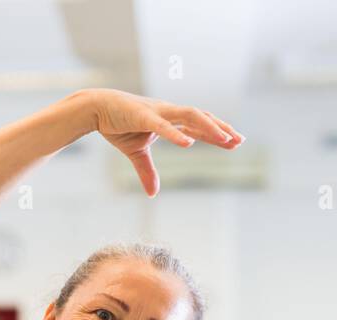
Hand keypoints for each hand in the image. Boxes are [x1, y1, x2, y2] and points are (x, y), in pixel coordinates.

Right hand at [81, 89, 242, 196]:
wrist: (97, 108)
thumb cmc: (118, 125)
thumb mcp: (136, 153)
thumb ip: (147, 172)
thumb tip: (153, 194)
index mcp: (169, 119)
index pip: (199, 125)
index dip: (217, 133)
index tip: (235, 142)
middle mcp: (169, 112)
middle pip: (202, 118)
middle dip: (221, 129)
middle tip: (240, 141)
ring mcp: (158, 112)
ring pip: (190, 116)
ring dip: (208, 128)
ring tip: (224, 139)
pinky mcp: (143, 116)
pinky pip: (163, 126)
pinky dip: (176, 134)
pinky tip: (189, 144)